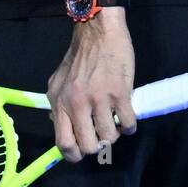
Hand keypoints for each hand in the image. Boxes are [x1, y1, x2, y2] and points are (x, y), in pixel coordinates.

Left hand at [47, 10, 136, 161]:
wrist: (98, 31)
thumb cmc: (80, 57)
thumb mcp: (58, 80)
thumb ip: (57, 104)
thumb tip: (57, 125)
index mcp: (59, 102)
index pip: (63, 143)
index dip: (74, 155)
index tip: (82, 153)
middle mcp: (77, 103)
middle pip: (88, 146)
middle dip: (97, 145)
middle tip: (101, 134)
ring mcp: (99, 99)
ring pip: (110, 138)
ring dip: (115, 134)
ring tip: (114, 121)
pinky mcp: (120, 93)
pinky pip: (128, 124)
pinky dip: (129, 125)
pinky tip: (127, 116)